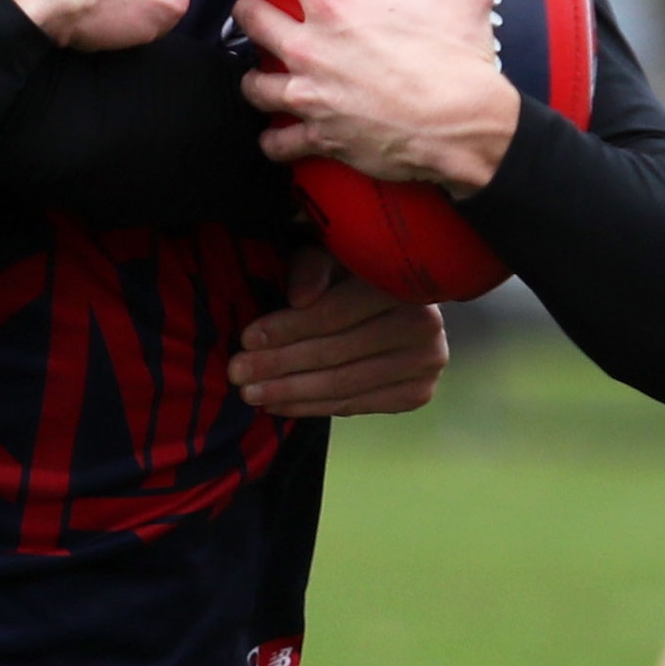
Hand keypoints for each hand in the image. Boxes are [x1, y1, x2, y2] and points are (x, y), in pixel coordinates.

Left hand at [235, 250, 446, 418]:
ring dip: (290, 392)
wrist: (396, 305)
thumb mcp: (330, 257)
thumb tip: (299, 299)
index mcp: (402, 284)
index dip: (288, 327)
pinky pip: (356, 405)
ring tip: (251, 394)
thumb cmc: (352, 274)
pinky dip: (313, 408)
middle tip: (237, 374)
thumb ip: (311, 269)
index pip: (334, 314)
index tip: (246, 339)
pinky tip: (279, 405)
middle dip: (279, 365)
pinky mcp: (418, 394)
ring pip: (343, 385)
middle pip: (336, 353)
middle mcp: (424, 325)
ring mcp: (426, 363)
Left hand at [242, 0, 526, 191]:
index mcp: (336, 6)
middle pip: (251, 20)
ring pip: (254, 84)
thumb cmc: (457, 59)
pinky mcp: (321, 137)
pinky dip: (276, 138)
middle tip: (252, 6)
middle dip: (248, 10)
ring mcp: (311, 97)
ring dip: (255, 76)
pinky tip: (278, 133)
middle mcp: (311, 49)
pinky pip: (278, 142)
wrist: (464, 129)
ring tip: (261, 71)